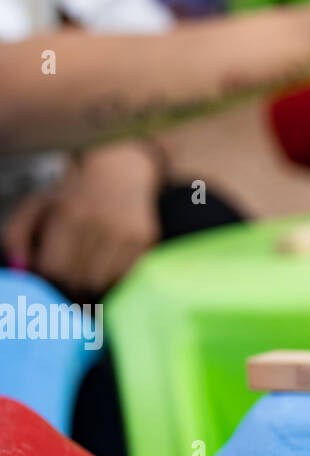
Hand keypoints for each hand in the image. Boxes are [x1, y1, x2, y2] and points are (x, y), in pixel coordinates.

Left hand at [2, 142, 161, 297]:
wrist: (123, 171)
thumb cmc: (75, 194)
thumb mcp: (38, 205)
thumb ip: (16, 236)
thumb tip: (20, 267)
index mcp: (69, 214)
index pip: (53, 268)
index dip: (49, 278)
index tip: (51, 274)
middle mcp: (99, 223)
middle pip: (78, 278)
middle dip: (70, 284)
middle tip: (70, 277)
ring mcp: (126, 232)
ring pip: (101, 282)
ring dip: (92, 283)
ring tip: (89, 270)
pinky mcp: (145, 239)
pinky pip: (124, 275)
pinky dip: (113, 277)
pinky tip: (108, 264)